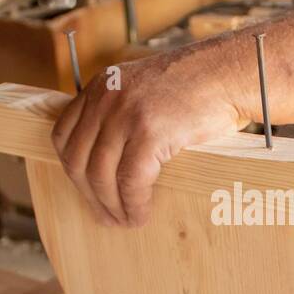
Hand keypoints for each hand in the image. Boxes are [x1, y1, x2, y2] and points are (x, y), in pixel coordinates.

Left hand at [52, 48, 248, 226]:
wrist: (231, 73)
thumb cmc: (199, 85)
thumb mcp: (145, 87)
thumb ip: (121, 110)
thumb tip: (111, 157)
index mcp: (100, 85)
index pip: (63, 134)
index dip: (72, 170)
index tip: (87, 190)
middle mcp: (106, 97)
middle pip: (77, 159)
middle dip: (89, 195)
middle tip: (105, 216)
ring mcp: (125, 114)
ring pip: (100, 174)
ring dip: (110, 206)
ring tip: (124, 221)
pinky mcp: (149, 132)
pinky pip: (130, 181)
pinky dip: (133, 204)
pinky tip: (140, 215)